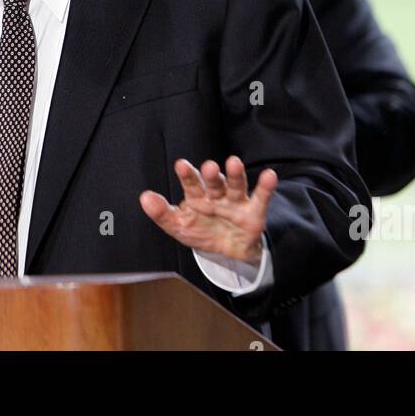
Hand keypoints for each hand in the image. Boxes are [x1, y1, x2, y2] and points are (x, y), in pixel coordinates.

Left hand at [139, 155, 275, 264]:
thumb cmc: (201, 231)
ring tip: (234, 162)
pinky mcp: (254, 211)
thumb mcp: (179, 226)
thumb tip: (144, 197)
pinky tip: (270, 176)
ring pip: (236, 185)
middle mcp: (217, 195)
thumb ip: (162, 213)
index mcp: (197, 197)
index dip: (188, 175)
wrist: (228, 252)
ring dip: (236, 174)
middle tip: (209, 167)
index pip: (191, 184)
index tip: (182, 165)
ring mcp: (236, 201)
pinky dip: (266, 187)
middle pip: (214, 182)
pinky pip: (261, 197)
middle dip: (212, 175)